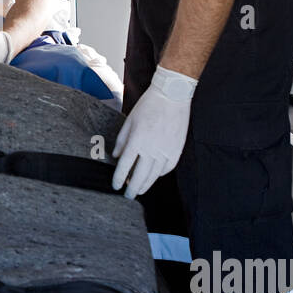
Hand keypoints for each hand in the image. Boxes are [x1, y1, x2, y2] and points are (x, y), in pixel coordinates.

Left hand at [112, 66, 196, 199]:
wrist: (172, 96)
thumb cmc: (148, 106)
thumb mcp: (129, 121)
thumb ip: (122, 140)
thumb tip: (117, 156)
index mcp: (137, 140)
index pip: (125, 166)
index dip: (119, 178)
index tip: (116, 186)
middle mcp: (151, 149)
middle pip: (140, 176)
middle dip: (132, 189)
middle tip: (128, 196)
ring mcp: (166, 150)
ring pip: (154, 175)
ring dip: (146, 185)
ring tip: (139, 190)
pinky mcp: (176, 150)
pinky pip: (167, 168)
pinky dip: (159, 175)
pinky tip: (154, 176)